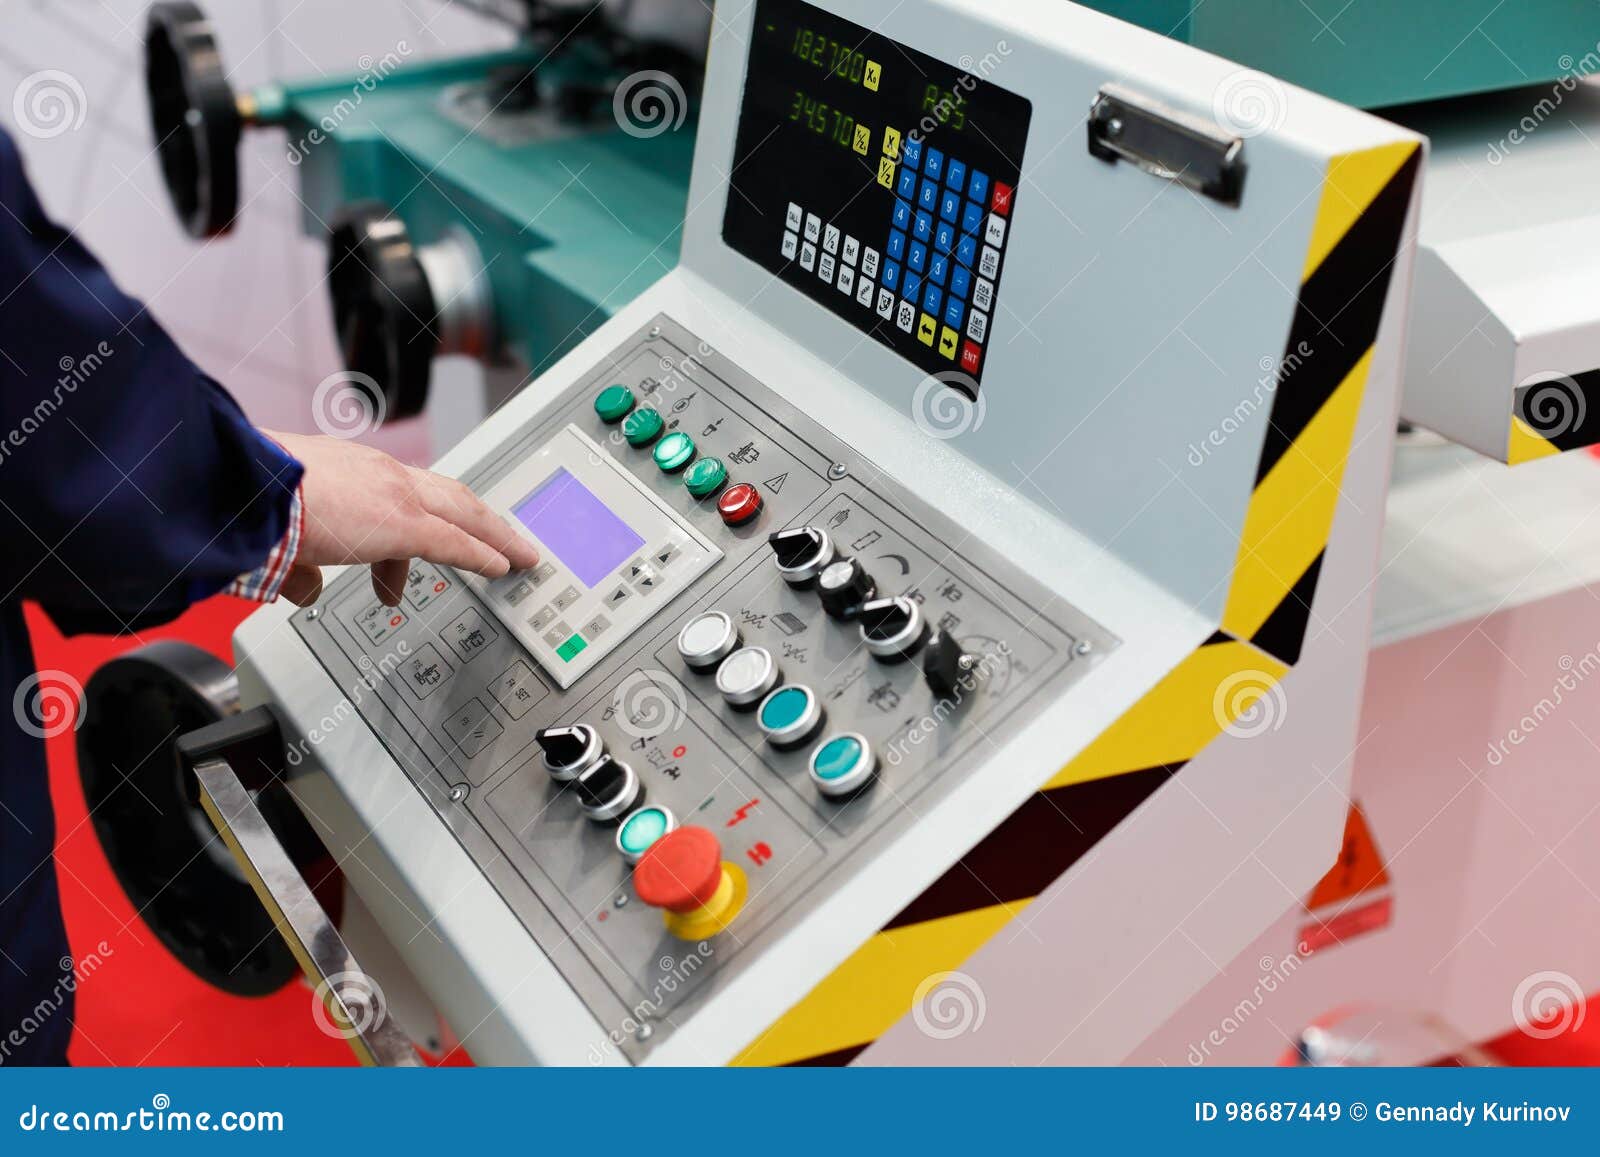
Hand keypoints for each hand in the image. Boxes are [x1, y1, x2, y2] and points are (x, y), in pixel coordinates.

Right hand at [263, 430, 539, 606]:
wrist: (239, 489)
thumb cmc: (245, 503)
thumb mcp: (275, 535)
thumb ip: (299, 564)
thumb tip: (307, 588)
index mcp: (345, 470)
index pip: (397, 494)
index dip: (420, 520)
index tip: (427, 544)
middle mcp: (376, 473)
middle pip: (445, 495)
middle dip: (476, 520)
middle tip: (498, 542)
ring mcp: (394, 494)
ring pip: (463, 511)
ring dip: (493, 534)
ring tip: (516, 555)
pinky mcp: (404, 523)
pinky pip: (457, 542)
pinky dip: (484, 554)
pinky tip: (503, 567)